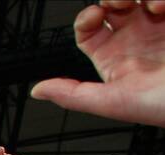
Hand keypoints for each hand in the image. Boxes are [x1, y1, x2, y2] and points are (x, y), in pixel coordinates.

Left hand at [31, 1, 164, 126]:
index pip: (89, 28)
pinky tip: (162, 7)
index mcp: (114, 56)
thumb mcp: (113, 102)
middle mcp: (136, 37)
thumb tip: (38, 91)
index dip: (86, 18)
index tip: (93, 17)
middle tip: (120, 3)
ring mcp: (160, 26)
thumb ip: (74, 95)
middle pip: (114, 3)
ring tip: (151, 6)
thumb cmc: (163, 107)